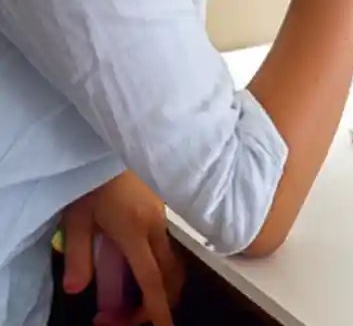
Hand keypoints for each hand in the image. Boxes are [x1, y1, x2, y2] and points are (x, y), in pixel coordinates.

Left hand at [61, 170, 184, 325]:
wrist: (111, 147)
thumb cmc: (93, 181)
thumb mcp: (77, 218)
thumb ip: (79, 256)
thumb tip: (77, 290)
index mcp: (135, 231)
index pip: (152, 278)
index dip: (157, 307)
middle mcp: (156, 228)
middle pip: (169, 277)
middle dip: (155, 304)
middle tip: (122, 318)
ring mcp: (162, 220)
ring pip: (172, 265)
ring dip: (158, 289)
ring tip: (128, 300)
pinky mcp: (161, 214)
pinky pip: (167, 251)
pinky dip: (156, 271)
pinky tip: (134, 273)